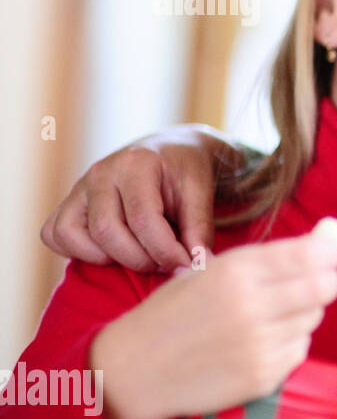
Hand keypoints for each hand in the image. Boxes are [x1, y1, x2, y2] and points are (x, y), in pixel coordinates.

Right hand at [41, 124, 244, 272]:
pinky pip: (54, 235)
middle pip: (107, 231)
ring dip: (109, 258)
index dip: (166, 251)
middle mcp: (100, 173)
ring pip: (73, 235)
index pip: (143, 220)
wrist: (169, 152)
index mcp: (136, 164)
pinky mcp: (68, 204)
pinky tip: (112, 250)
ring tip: (142, 255)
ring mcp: (79, 188)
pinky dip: (78, 251)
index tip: (187, 265)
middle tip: (165, 262)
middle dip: (140, 259)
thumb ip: (199, 229)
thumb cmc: (184, 173)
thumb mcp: (201, 193)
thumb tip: (199, 265)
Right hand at [93, 227, 336, 418]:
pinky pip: (299, 350)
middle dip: (325, 281)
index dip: (329, 253)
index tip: (334, 252)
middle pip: (324, 287)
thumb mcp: (213, 272)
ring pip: (313, 318)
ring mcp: (259, 345)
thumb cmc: (176, 312)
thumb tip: (331, 239)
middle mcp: (251, 307)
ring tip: (269, 315)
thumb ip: (270, 258)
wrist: (135, 370)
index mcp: (236, 272)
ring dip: (302, 313)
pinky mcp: (263, 376)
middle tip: (312, 283)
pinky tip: (259, 342)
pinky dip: (289, 343)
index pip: (309, 256)